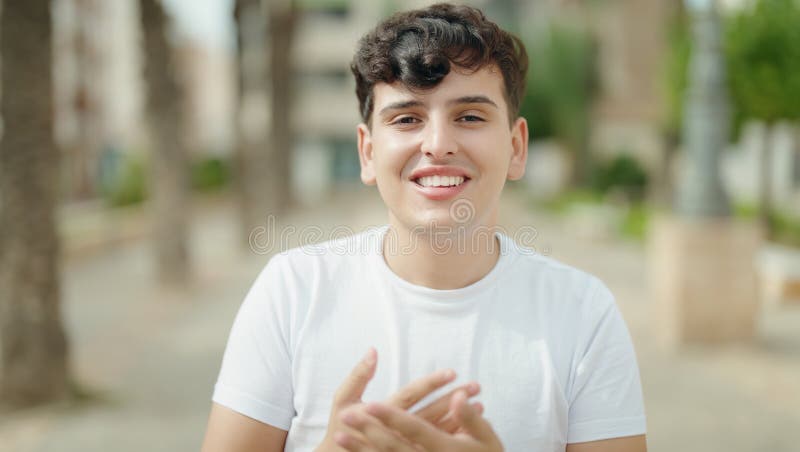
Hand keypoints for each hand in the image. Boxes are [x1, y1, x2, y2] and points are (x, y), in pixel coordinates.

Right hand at [316, 348, 481, 450]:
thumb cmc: (340, 428)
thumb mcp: (343, 400)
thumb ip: (358, 375)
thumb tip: (373, 350)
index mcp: (381, 412)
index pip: (411, 395)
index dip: (431, 383)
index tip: (452, 372)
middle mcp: (395, 431)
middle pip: (431, 413)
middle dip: (455, 399)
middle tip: (476, 386)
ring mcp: (404, 445)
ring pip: (438, 432)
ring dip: (460, 419)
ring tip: (481, 405)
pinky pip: (435, 446)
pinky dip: (453, 435)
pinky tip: (469, 426)